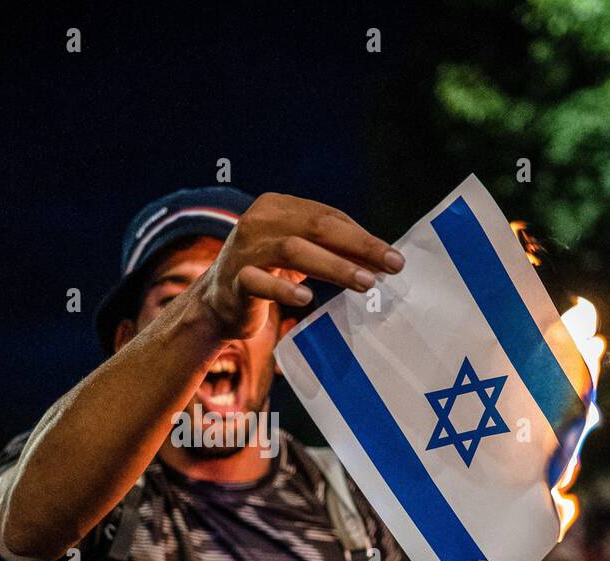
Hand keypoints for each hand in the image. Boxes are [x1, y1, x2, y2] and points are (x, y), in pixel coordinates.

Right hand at [193, 192, 404, 340]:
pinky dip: (283, 289)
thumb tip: (382, 259)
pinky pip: (259, 282)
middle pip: (316, 227)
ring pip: (294, 250)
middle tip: (390, 266)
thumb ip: (331, 250)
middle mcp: (259, 221)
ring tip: (365, 283)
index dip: (362, 236)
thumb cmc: (266, 274)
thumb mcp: (299, 254)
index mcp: (277, 206)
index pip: (328, 216)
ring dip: (334, 266)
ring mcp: (244, 249)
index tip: (392, 257)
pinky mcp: (234, 280)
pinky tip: (306, 298)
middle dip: (358, 247)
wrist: (217, 304)